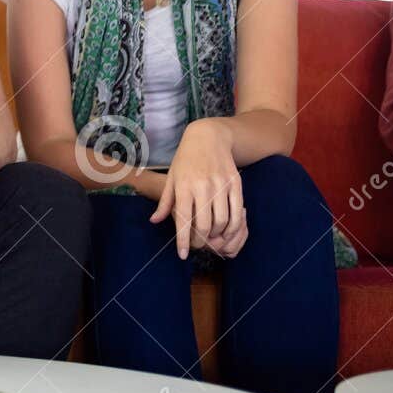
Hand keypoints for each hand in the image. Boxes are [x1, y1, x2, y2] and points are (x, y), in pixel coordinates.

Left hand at [150, 120, 247, 258]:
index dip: (184, 241)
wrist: (209, 138)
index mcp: (183, 187)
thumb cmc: (186, 159)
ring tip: (211, 238)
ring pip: (221, 222)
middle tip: (198, 246)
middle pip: (204, 225)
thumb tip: (155, 221)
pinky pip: (237, 212)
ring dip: (217, 236)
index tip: (183, 255)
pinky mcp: (236, 184)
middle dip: (201, 242)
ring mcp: (221, 186)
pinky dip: (233, 226)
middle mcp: (202, 187)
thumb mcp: (171, 178)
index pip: (183, 220)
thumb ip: (165, 202)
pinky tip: (227, 231)